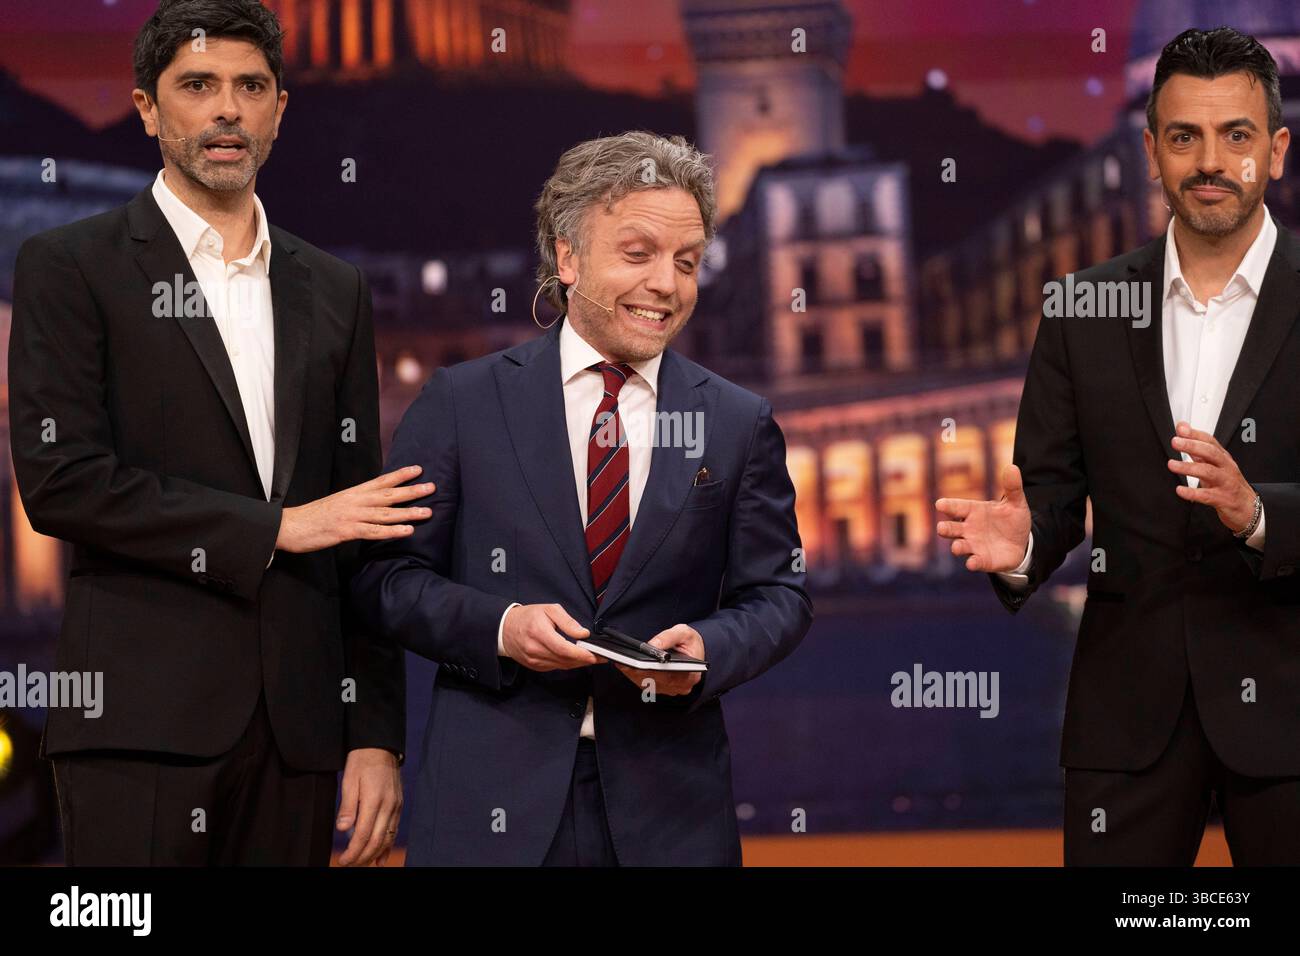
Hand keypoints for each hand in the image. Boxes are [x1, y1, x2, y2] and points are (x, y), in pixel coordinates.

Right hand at [275, 465, 434, 552]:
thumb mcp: (335, 503)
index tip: (418, 469)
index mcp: (352, 493)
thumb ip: (354, 502)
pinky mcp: (347, 531)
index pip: (380, 481)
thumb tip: (372, 504)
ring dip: (408, 512)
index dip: (400, 475)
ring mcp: (351, 516)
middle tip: (432, 486)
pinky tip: (408, 531)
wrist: (288, 526)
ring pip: (385, 513)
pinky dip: (392, 532)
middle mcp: (354, 501)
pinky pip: (374, 532)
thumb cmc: (312, 517)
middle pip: (388, 494)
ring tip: (428, 511)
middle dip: (412, 491)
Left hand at [336, 747, 401, 865]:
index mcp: (374, 800)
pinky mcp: (398, 806)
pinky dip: (387, 846)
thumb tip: (342, 829)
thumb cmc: (362, 761)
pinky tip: (380, 858)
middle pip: (376, 841)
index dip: (353, 851)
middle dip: (362, 857)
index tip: (343, 860)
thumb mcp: (349, 780)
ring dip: (374, 854)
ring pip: (387, 838)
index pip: (363, 834)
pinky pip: (394, 831)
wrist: (381, 746)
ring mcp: (396, 806)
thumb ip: (347, 806)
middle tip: (349, 864)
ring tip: (362, 863)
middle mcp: (388, 806)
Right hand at [501, 603, 600, 670]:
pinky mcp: (534, 666)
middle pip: (564, 660)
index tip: (594, 655)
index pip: (564, 648)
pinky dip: (567, 664)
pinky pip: (555, 667)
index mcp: (539, 632)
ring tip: (590, 657)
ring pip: (561, 666)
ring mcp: (534, 660)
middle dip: (584, 659)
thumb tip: (583, 634)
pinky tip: (574, 658)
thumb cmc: (528, 617)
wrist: (505, 628)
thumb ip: (567, 621)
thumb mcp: (549, 610)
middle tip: (599, 657)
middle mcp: (535, 649)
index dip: (581, 654)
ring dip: (577, 663)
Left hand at [613, 624, 704, 695]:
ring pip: (649, 685)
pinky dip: (635, 676)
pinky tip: (627, 667)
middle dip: (638, 671)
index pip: (669, 675)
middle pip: (656, 681)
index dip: (652, 670)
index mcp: (691, 674)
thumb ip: (669, 637)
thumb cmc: (690, 642)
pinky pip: (646, 685)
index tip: (638, 664)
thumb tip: (652, 645)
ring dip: (634, 674)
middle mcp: (682, 686)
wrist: (694, 651)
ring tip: (622, 662)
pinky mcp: (662, 689)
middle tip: (623, 662)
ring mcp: (672, 690)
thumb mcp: (684, 632)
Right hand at [935, 464, 1031, 571]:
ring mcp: (974, 545)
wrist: (1021, 543)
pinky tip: (972, 563)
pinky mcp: (983, 560)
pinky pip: (975, 562)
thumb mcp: (1015, 502)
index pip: (957, 507)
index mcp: (973, 511)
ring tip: (957, 547)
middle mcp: (968, 529)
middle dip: (945, 529)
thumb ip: (1012, 487)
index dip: (948, 506)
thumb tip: (1012, 467)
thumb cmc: (1011, 520)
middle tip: (941, 528)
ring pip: (959, 546)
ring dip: (957, 547)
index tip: (940, 504)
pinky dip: (973, 563)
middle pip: (951, 528)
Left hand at [1168, 421, 1257, 531]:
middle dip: (1192, 446)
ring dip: (1189, 467)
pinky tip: (1180, 490)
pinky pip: (1207, 495)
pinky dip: (1193, 493)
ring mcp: (1226, 483)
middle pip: (1211, 453)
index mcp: (1223, 458)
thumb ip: (1198, 449)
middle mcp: (1226, 468)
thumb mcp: (1214, 465)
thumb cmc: (1228, 483)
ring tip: (1172, 464)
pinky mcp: (1223, 499)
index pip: (1210, 442)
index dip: (1196, 434)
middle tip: (1175, 442)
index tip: (1181, 429)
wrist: (1248, 507)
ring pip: (1209, 472)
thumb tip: (1183, 430)